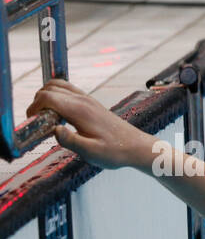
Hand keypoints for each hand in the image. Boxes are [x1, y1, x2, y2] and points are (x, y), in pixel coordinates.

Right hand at [26, 79, 157, 170]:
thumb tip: (53, 130)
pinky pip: (67, 90)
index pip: (46, 97)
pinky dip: (56, 96)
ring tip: (47, 118)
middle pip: (48, 89)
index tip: (32, 123)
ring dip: (46, 97)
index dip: (33, 108)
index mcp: (79, 110)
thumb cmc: (115, 152)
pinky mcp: (90, 102)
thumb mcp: (91, 152)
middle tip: (39, 123)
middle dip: (37, 103)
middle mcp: (82, 100)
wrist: (136, 147)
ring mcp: (87, 99)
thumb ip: (70, 141)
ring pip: (57, 86)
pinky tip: (59, 114)